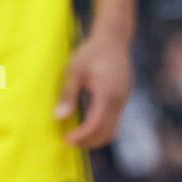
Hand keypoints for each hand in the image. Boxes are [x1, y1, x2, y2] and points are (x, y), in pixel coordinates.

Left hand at [56, 31, 131, 148]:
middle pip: (107, 132)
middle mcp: (119, 101)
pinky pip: (114, 119)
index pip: (96, 125)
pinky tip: (86, 124)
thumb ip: (68, 94)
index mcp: (107, 95)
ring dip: (96, 137)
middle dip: (89, 141)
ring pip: (113, 128)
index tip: (66, 140)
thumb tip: (58, 117)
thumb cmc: (91, 52)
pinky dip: (101, 127)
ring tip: (76, 137)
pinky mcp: (122, 98)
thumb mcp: (74, 70)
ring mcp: (123, 100)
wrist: (113, 39)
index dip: (82, 136)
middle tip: (70, 143)